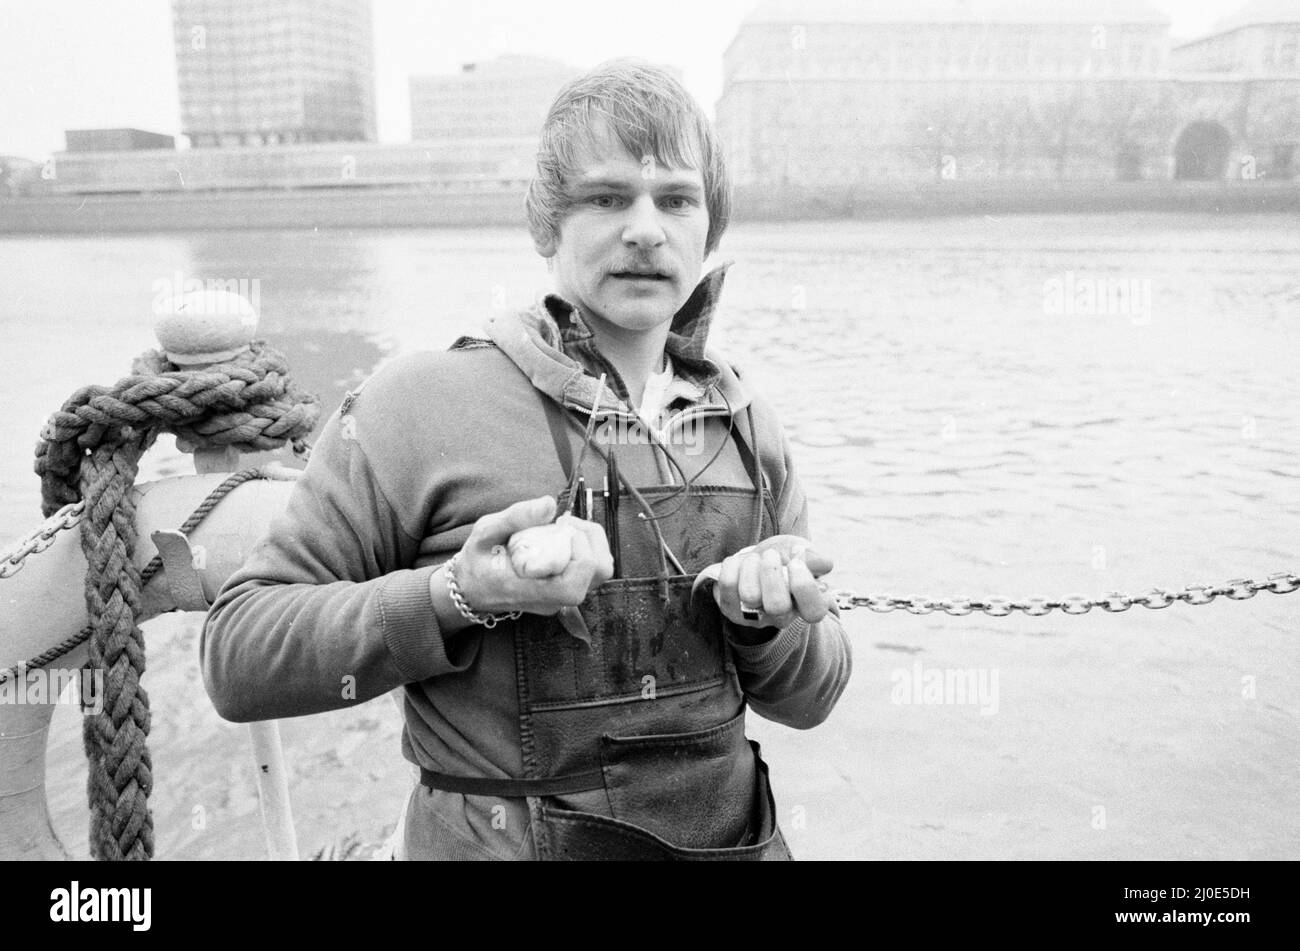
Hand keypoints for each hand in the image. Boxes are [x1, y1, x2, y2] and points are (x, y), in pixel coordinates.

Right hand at [450, 495, 613, 618]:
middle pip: (598, 574)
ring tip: (566, 527)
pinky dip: (586, 547)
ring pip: (601, 571)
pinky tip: (564, 537)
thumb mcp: (485, 532)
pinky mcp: (567, 589)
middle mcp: (552, 600)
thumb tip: (549, 504)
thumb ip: (515, 517)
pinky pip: (592, 570)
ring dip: (591, 541)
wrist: (472, 587)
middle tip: (565, 522)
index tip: (562, 527)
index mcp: (530, 592)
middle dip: (591, 538)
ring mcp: (562, 597)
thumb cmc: (477, 560)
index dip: (580, 553)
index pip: (574, 586)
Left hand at [711, 535, 833, 629]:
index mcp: (806, 604)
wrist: (754, 564)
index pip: (814, 611)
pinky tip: (739, 562)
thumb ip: (812, 558)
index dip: (805, 587)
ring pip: (750, 595)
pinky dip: (733, 565)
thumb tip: (824, 564)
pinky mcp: (731, 609)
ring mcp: (754, 615)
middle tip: (771, 555)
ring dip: (751, 566)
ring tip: (756, 557)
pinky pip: (728, 585)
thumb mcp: (800, 553)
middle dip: (771, 573)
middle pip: (777, 606)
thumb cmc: (783, 559)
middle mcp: (781, 616)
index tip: (795, 563)